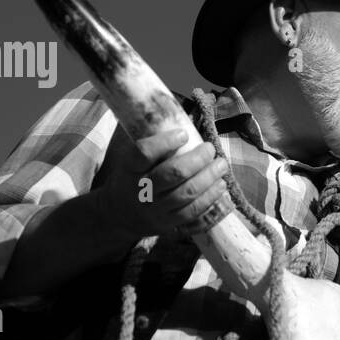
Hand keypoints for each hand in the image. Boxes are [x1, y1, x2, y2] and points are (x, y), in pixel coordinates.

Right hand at [98, 127, 230, 241]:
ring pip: (187, 196)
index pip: (144, 153)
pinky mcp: (168, 226)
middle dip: (198, 159)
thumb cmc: (131, 179)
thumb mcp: (130, 159)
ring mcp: (155, 211)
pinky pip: (193, 217)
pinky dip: (211, 203)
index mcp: (130, 169)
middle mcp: (141, 191)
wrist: (117, 215)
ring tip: (221, 167)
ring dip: (210, 179)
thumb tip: (179, 113)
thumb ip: (151, 141)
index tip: (184, 133)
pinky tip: (221, 190)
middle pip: (173, 174)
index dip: (165, 141)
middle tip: (211, 149)